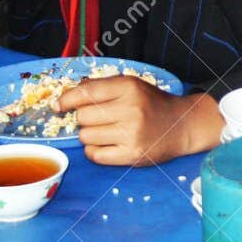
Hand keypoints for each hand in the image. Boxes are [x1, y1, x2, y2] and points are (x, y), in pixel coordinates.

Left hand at [57, 81, 221, 165]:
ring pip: (86, 137)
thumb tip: (65, 98)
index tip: (58, 105)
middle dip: (85, 119)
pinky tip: (107, 145)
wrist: (182, 125)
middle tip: (99, 119)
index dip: (67, 100)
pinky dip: (95, 151)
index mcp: (129, 87)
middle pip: (82, 117)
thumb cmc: (152, 104)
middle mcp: (131, 109)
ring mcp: (132, 134)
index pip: (86, 92)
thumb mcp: (131, 86)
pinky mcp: (132, 155)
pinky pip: (95, 155)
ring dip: (90, 135)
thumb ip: (101, 87)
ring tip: (107, 132)